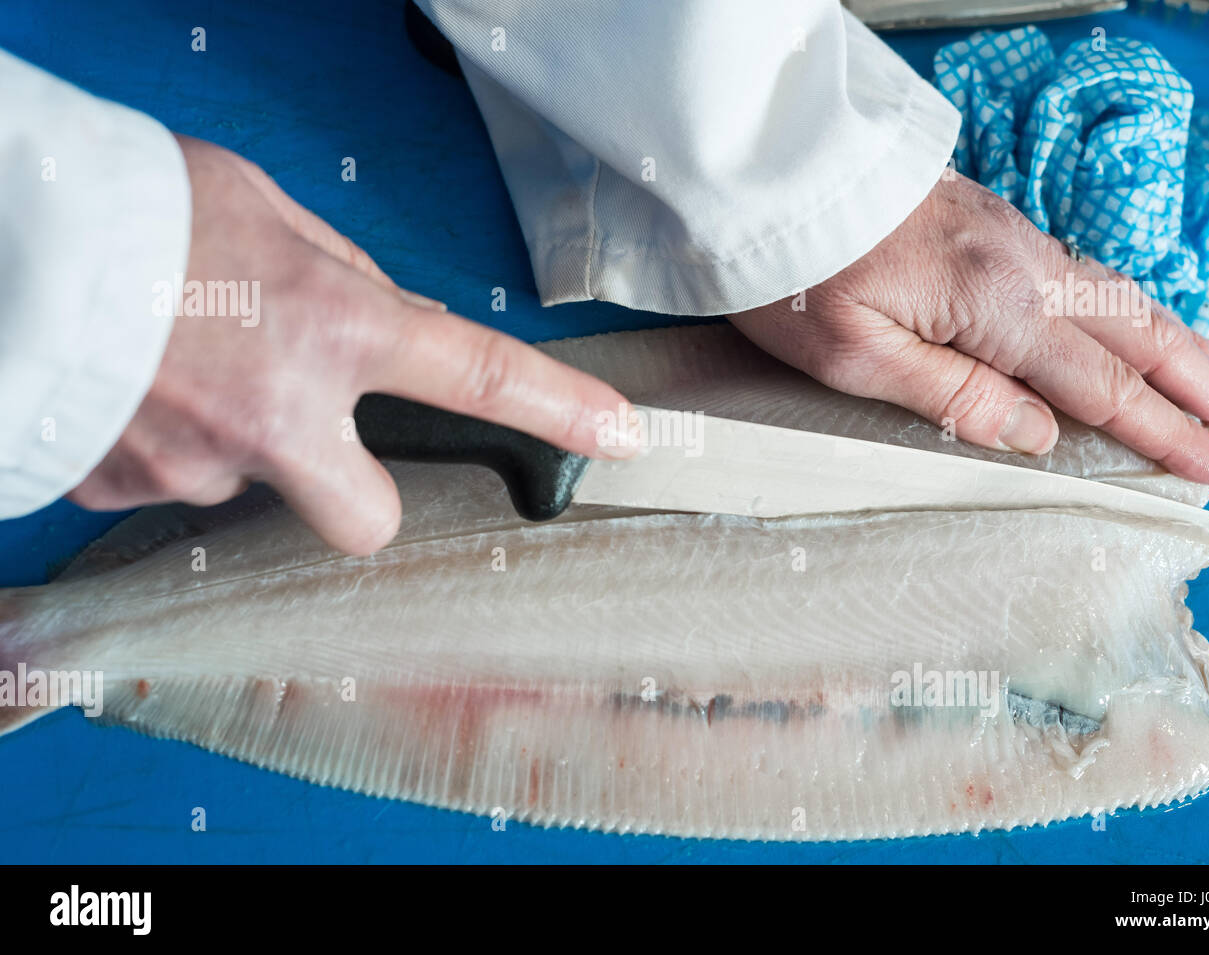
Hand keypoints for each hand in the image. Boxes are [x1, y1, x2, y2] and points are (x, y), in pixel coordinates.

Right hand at [70, 136, 636, 553]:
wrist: (0, 233)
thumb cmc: (133, 205)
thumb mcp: (266, 208)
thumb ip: (345, 275)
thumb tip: (393, 318)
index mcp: (329, 325)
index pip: (475, 375)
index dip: (557, 410)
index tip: (618, 437)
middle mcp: (275, 415)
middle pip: (366, 521)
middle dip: (355, 492)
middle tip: (311, 430)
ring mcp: (196, 466)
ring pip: (246, 484)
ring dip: (232, 437)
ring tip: (176, 360)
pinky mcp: (122, 490)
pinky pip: (166, 478)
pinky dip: (159, 438)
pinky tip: (129, 383)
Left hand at [730, 172, 1208, 484]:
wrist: (766, 167)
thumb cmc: (795, 271)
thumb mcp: (855, 356)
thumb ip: (954, 397)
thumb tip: (1040, 439)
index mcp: (997, 305)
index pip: (1102, 387)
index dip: (1165, 434)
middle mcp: (1025, 267)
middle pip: (1141, 339)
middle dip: (1208, 394)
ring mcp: (1016, 240)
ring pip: (1127, 302)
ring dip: (1190, 351)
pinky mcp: (997, 227)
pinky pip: (1094, 276)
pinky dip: (1143, 311)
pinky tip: (1152, 327)